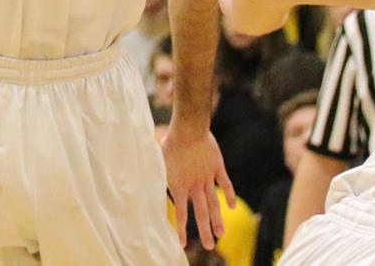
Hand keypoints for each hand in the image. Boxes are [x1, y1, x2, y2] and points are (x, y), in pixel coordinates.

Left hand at [160, 125, 236, 251]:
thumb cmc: (169, 143)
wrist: (188, 129)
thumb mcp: (158, 161)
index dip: (181, 229)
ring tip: (220, 234)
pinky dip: (229, 195)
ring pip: (214, 203)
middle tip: (210, 247)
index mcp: (179, 186)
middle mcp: (195, 186)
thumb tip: (142, 181)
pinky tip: (232, 206)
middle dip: (205, 231)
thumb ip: (157, 174)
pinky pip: (225, 184)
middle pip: (201, 213)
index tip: (183, 244)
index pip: (180, 212)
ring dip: (217, 219)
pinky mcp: (217, 167)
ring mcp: (207, 177)